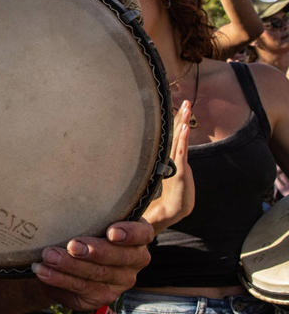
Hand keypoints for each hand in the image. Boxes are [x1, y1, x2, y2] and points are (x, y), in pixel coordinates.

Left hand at [32, 220, 153, 310]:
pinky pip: (82, 288)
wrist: (68, 258)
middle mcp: (134, 259)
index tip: (111, 232)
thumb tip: (65, 194)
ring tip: (49, 256)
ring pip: (97, 274)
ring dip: (70, 266)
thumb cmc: (83, 228)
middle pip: (118, 257)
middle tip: (72, 245)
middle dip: (93, 251)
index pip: (143, 233)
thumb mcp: (90, 217)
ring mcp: (120, 280)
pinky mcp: (103, 296)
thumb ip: (89, 212)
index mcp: (138, 236)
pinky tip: (44, 271)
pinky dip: (60, 279)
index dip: (130, 234)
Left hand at [141, 100, 194, 233]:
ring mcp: (180, 164)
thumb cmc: (160, 195)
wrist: (170, 212)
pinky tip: (185, 128)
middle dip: (183, 117)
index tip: (174, 107)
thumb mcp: (148, 176)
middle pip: (179, 133)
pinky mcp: (181, 172)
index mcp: (169, 158)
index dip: (174, 122)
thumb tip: (125, 157)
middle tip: (185, 101)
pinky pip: (182, 152)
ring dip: (184, 123)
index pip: (172, 135)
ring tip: (187, 108)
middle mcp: (176, 158)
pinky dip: (183, 140)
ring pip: (181, 139)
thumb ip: (140, 168)